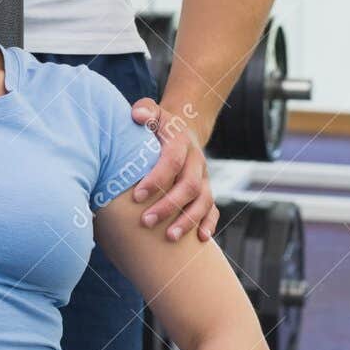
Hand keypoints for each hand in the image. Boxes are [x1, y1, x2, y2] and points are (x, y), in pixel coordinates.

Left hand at [130, 101, 217, 241]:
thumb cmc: (158, 125)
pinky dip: (209, 224)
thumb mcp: (153, 111)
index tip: (136, 196)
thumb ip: (145, 110)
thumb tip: (137, 115)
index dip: (157, 179)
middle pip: (189, 186)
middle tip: (146, 222)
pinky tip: (200, 240)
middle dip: (169, 206)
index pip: (172, 162)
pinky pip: (213, 209)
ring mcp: (204, 177)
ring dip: (188, 220)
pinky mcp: (206, 190)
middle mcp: (196, 160)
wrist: (184, 128)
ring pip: (203, 201)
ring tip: (170, 237)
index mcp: (181, 142)